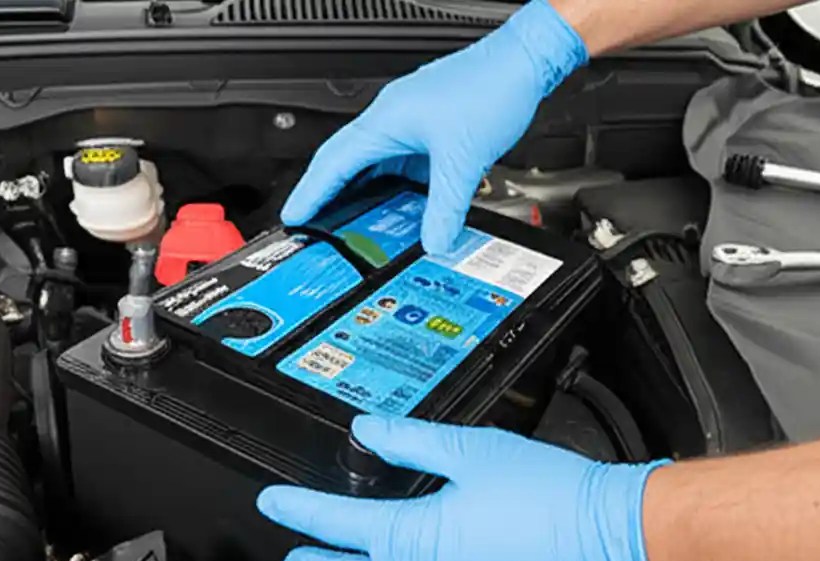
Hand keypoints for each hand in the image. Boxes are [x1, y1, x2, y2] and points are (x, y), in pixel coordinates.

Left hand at [256, 416, 680, 560]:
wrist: (617, 543)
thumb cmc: (555, 498)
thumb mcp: (474, 451)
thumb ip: (412, 440)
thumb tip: (371, 432)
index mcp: (416, 540)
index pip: (338, 526)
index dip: (300, 512)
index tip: (275, 505)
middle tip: (296, 556)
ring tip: (359, 559)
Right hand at [280, 0, 587, 253]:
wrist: (524, 60)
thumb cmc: (492, 87)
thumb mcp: (465, 160)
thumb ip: (447, 208)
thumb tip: (435, 241)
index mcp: (387, 120)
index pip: (334, 162)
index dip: (311, 193)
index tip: (294, 215)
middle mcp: (392, 117)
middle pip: (345, 161)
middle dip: (327, 193)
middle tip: (314, 222)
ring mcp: (409, 119)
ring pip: (373, 161)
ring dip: (361, 190)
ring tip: (351, 220)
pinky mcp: (428, 123)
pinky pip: (399, 158)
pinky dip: (392, 183)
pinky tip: (401, 202)